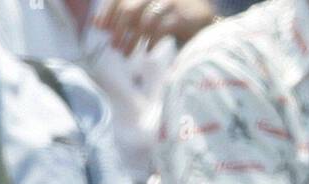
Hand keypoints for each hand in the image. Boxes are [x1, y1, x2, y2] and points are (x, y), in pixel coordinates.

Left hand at [94, 0, 215, 55]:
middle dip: (118, 28)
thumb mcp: (154, 11)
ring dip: (132, 39)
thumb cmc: (177, 18)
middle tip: (114, 46)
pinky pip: (159, 30)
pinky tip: (147, 51)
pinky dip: (150, 42)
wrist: (209, 22)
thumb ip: (136, 15)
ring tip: (126, 53)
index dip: (108, 11)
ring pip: (142, 21)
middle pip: (129, 8)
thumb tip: (111, 27)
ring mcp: (169, 2)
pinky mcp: (180, 17)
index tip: (99, 27)